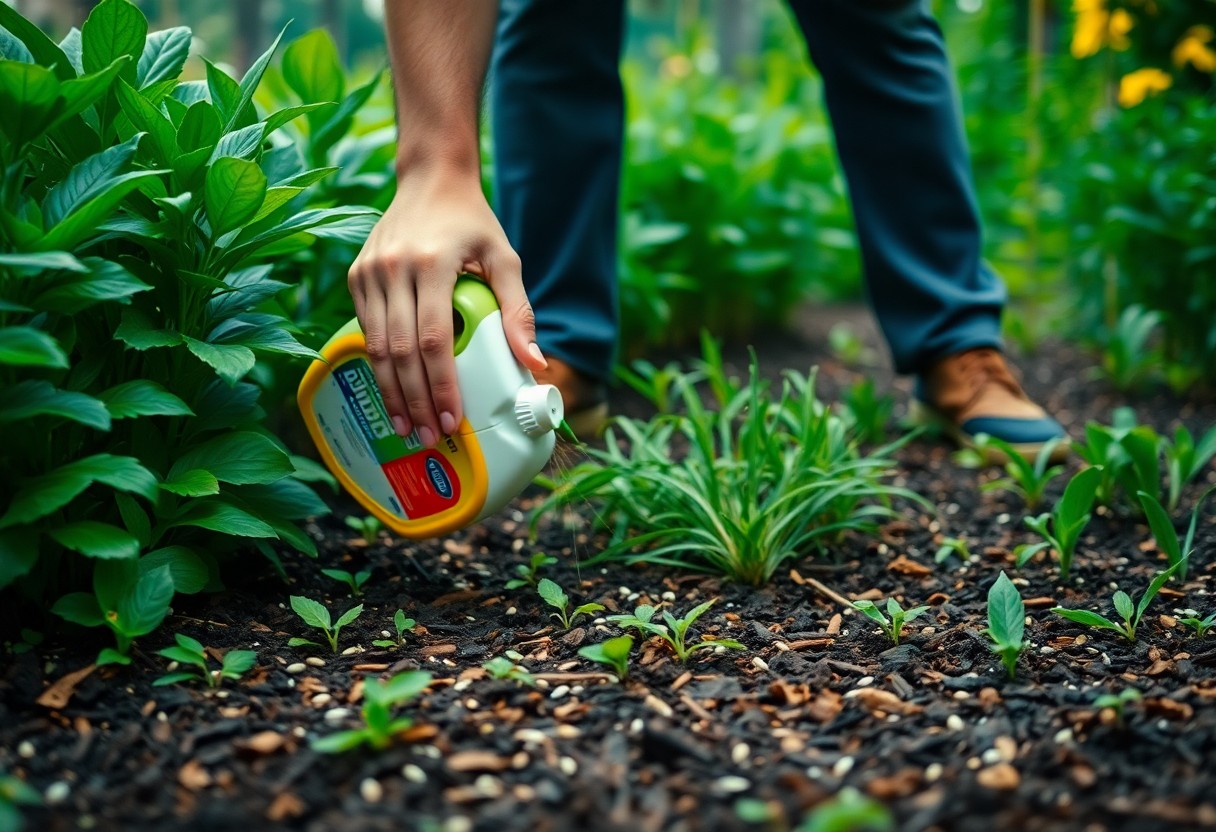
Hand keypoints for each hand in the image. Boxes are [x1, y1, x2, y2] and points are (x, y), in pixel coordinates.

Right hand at [347, 164, 545, 446]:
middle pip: (400, 350)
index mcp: (432, 263)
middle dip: (415, 400)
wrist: (430, 180)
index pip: (433, 338)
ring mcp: (369, 271)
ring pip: (377, 346)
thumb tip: (535, 364)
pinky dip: (379, 365)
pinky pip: (366, 331)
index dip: (440, 385)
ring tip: (408, 425)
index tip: (450, 419)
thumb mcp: (505, 258)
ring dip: (392, 391)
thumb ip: (519, 310)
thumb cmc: (472, 223)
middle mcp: (394, 267)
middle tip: (428, 436)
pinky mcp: (356, 275)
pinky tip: (393, 391)